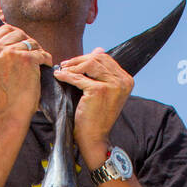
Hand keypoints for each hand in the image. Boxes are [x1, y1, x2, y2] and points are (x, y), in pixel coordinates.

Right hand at [0, 24, 52, 127]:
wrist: (10, 112)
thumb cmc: (3, 93)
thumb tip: (7, 37)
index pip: (5, 29)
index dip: (17, 36)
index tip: (23, 46)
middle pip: (19, 33)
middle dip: (28, 43)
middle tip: (34, 54)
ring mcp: (10, 52)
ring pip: (31, 42)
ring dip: (38, 51)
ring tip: (39, 63)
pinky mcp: (26, 59)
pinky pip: (41, 52)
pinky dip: (46, 59)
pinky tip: (45, 66)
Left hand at [52, 49, 132, 165]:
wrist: (95, 138)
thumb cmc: (97, 116)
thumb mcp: (104, 91)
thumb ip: (102, 71)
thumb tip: (99, 49)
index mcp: (127, 79)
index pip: (106, 58)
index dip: (88, 58)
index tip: (74, 62)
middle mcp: (123, 81)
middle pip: (98, 58)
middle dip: (79, 60)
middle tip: (65, 64)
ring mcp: (113, 85)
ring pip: (89, 65)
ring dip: (73, 66)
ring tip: (63, 70)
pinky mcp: (99, 90)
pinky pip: (79, 78)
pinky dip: (67, 76)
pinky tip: (59, 77)